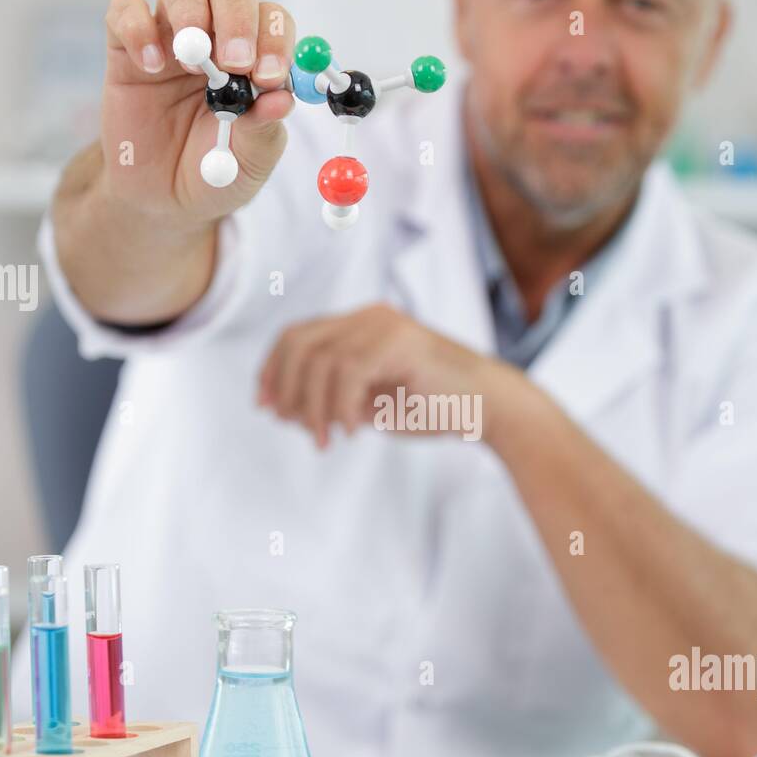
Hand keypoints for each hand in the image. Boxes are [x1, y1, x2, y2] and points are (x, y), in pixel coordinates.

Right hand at [102, 0, 294, 223]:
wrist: (162, 202)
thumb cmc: (216, 176)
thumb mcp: (248, 163)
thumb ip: (263, 129)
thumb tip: (282, 99)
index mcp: (257, 57)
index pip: (273, 22)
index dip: (276, 40)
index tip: (269, 77)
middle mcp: (218, 35)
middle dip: (238, 18)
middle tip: (235, 62)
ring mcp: (172, 36)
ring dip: (191, 11)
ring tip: (192, 61)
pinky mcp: (126, 46)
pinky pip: (126, 10)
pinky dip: (137, 27)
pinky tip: (150, 66)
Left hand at [257, 304, 515, 448]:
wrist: (490, 408)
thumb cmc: (435, 408)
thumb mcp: (372, 404)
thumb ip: (333, 400)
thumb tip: (285, 410)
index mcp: (361, 324)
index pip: (297, 336)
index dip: (272, 370)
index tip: (266, 407)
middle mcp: (369, 316)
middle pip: (298, 342)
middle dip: (284, 387)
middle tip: (288, 424)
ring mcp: (385, 325)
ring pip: (319, 361)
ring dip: (314, 407)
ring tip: (325, 440)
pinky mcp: (400, 342)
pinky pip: (348, 373)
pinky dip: (341, 406)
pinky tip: (352, 432)